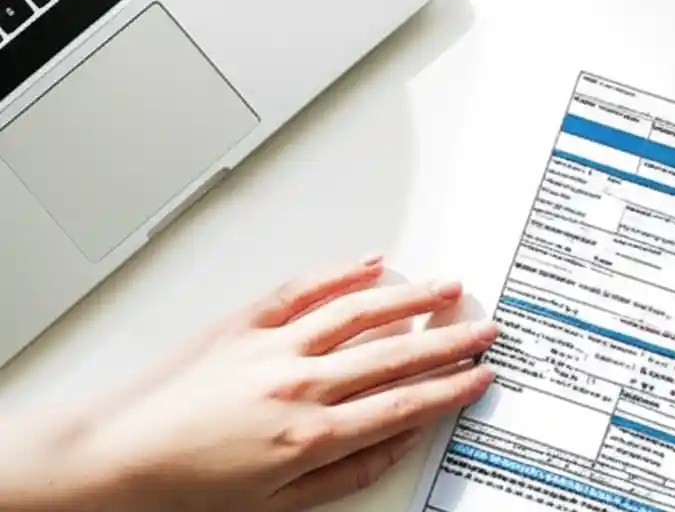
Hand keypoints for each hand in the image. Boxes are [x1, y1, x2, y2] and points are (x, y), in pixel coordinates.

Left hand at [0, 258, 497, 511]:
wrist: (114, 460)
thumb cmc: (186, 489)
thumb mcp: (280, 504)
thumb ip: (350, 471)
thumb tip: (399, 444)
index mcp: (313, 434)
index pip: (405, 403)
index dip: (450, 388)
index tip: (477, 376)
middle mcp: (300, 383)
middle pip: (396, 353)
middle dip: (449, 340)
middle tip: (482, 328)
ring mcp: (273, 347)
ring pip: (360, 311)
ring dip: (411, 297)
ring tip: (445, 286)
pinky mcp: (244, 323)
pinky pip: (304, 289)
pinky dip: (342, 272)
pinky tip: (372, 264)